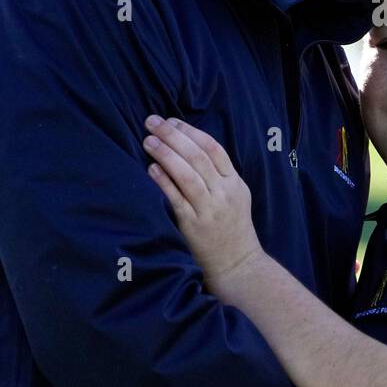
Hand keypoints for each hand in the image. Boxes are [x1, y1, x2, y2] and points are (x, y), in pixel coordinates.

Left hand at [143, 115, 261, 286]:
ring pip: (187, 174)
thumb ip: (218, 176)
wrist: (238, 265)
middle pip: (198, 156)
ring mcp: (210, 209)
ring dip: (166, 154)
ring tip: (148, 140)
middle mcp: (224, 193)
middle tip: (152, 121)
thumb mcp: (235, 197)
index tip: (172, 120)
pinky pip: (177, 198)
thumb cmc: (232, 229)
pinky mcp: (194, 225)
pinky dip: (164, 181)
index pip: (214, 148)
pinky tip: (151, 168)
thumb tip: (187, 149)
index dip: (191, 132)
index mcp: (235, 183)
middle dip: (174, 135)